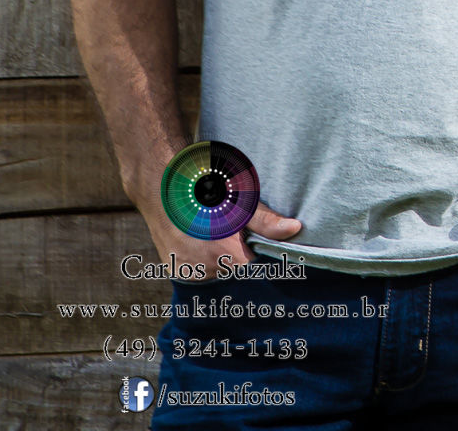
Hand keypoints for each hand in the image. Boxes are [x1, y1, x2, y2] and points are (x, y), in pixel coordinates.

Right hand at [135, 185, 301, 281]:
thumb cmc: (206, 191)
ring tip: (207, 228)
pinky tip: (195, 237)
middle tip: (223, 224)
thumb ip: (266, 223)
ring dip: (215, 255)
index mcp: (227, 256)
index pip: (252, 262)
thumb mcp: (241, 203)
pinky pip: (195, 268)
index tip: (244, 230)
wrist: (162, 186)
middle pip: (232, 266)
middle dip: (233, 250)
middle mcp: (205, 270)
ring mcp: (186, 271)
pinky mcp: (172, 269)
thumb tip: (295, 229)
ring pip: (214, 268)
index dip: (251, 245)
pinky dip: (198, 257)